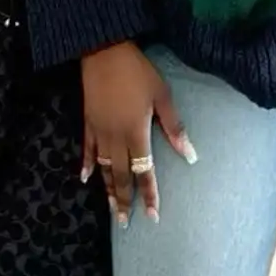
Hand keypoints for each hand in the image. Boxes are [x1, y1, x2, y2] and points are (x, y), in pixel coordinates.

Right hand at [80, 42, 196, 225]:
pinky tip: (85, 179)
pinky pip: (87, 150)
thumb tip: (190, 156)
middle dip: (125, 201)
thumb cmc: (138, 72)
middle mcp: (115, 138)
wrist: (104, 51)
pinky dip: (86, 165)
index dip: (149, 194)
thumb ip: (174, 128)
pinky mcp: (88, 122)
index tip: (152, 215)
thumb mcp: (162, 96)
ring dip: (108, 190)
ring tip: (112, 209)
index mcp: (136, 133)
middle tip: (127, 223)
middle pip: (121, 176)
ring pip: (103, 168)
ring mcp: (99, 131)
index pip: (144, 171)